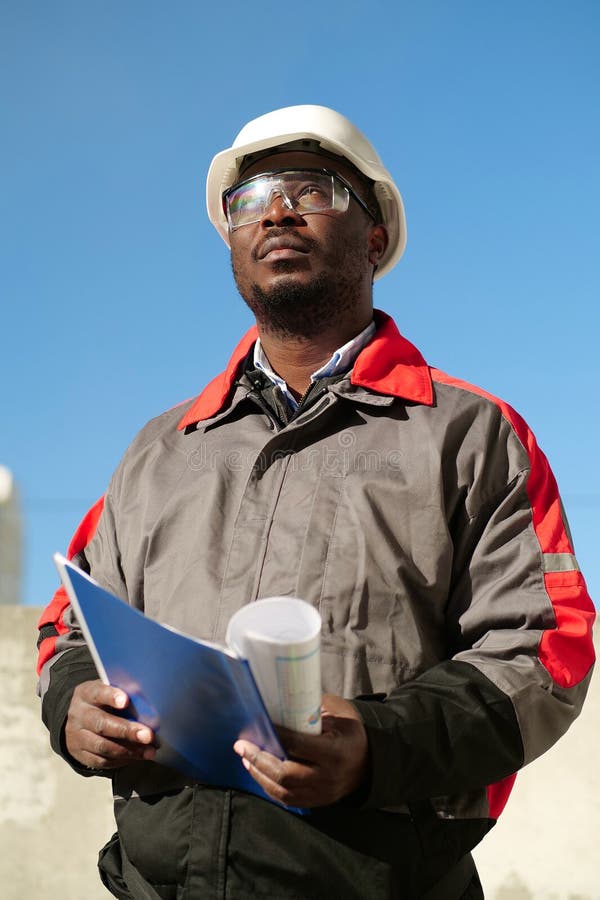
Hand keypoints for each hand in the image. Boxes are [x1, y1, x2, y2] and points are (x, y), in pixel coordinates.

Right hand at [64, 680, 154, 768]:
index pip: (97, 693)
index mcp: (86, 694)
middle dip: (127, 731)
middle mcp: (79, 715)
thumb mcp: (108, 690)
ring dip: (129, 750)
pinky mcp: (81, 755)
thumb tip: (147, 703)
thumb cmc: (102, 701)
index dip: (111, 697)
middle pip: (102, 724)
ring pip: (102, 746)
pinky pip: (101, 761)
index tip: (126, 701)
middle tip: (148, 736)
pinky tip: (136, 756)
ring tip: (149, 751)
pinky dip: (121, 760)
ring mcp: (77, 737)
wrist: (77, 719)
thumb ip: (123, 693)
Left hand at [233, 694, 367, 807]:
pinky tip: (258, 772)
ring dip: (259, 774)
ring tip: (245, 758)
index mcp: (335, 753)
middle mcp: (326, 777)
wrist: (369, 764)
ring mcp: (320, 794)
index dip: (276, 735)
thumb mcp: (341, 714)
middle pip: (285, 773)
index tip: (260, 723)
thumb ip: (315, 708)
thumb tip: (284, 698)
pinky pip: (286, 799)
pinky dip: (269, 786)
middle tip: (241, 745)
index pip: (298, 745)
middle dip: (259, 759)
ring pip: (282, 790)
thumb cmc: (351, 733)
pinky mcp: (315, 802)